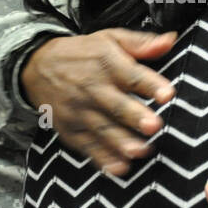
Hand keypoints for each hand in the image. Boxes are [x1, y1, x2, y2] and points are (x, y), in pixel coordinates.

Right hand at [20, 30, 177, 175]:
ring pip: (103, 129)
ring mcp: (79, 112)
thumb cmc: (83, 54)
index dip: (150, 84)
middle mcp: (91, 88)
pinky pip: (88, 147)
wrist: (37, 67)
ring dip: (122, 142)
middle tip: (154, 126)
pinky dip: (103, 159)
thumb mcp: (110, 39)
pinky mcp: (70, 130)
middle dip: (134, 116)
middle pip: (116, 105)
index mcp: (106, 62)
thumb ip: (141, 43)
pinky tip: (120, 168)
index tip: (168, 94)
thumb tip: (170, 40)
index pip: (131, 74)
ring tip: (142, 151)